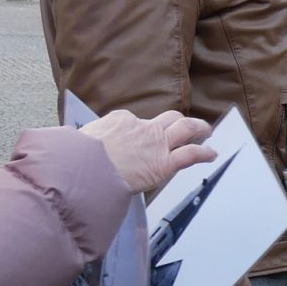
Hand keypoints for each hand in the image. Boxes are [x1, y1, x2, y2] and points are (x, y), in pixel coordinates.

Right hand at [79, 108, 215, 192]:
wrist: (83, 167)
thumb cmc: (76, 158)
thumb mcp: (78, 140)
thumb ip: (88, 141)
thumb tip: (74, 146)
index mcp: (120, 120)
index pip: (136, 123)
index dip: (140, 131)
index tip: (141, 138)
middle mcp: (142, 127)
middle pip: (167, 119)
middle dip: (177, 121)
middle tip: (186, 125)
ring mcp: (156, 143)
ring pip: (185, 128)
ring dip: (198, 129)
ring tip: (206, 132)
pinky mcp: (164, 163)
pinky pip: (191, 154)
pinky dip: (204, 153)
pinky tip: (212, 155)